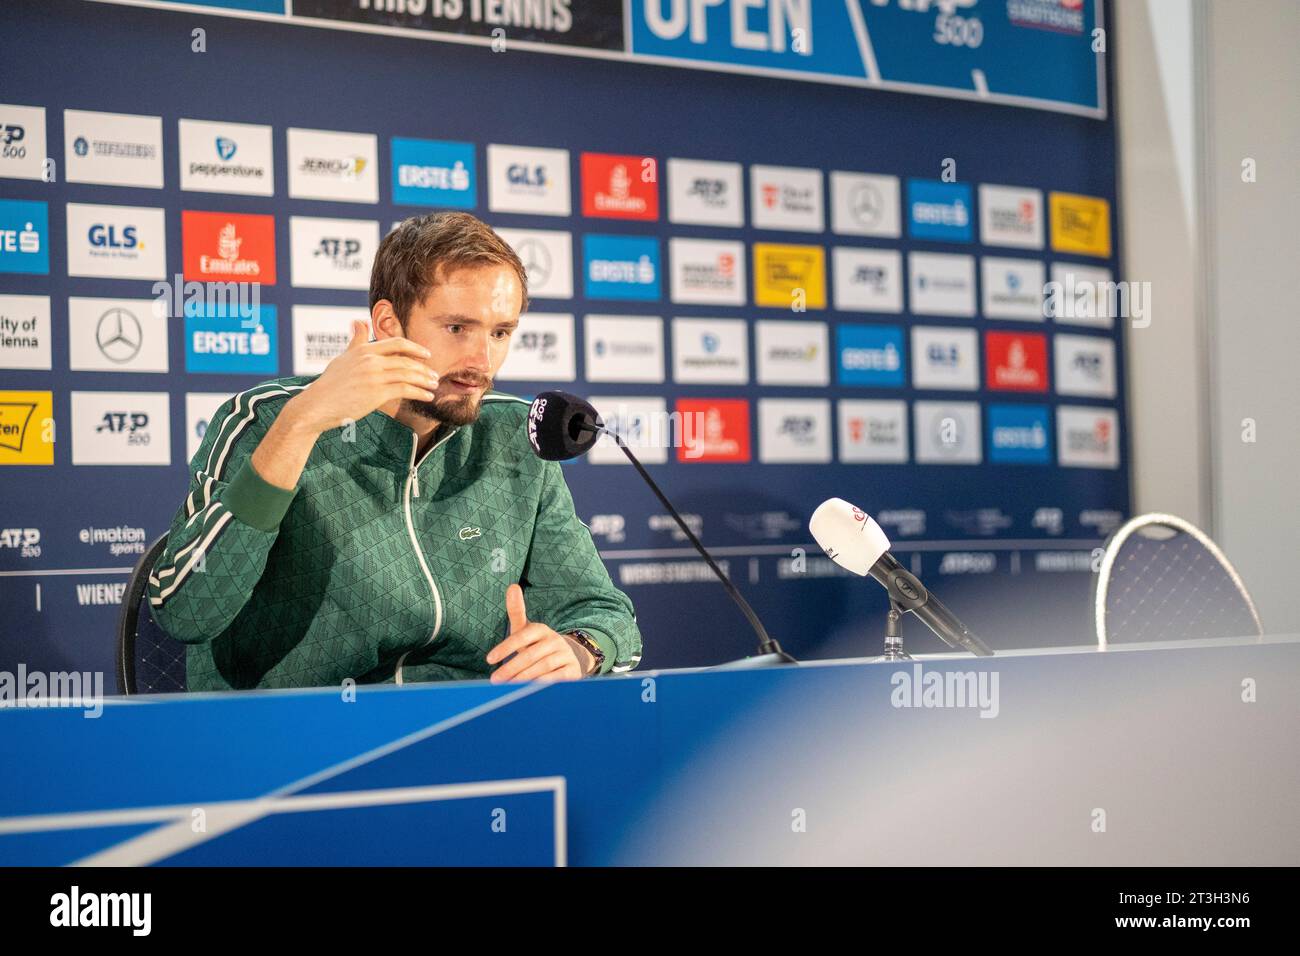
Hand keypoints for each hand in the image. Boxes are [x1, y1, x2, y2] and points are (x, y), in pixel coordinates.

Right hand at [285, 320, 438, 434]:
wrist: (316, 405)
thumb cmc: (329, 384)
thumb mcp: (342, 358)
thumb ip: (355, 340)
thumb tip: (358, 321)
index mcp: (364, 350)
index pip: (396, 343)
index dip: (415, 348)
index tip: (427, 354)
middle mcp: (370, 360)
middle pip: (406, 360)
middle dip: (424, 368)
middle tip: (435, 375)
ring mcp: (374, 376)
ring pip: (408, 374)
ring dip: (425, 380)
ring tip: (434, 385)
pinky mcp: (376, 392)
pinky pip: (405, 389)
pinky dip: (420, 392)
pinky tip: (427, 396)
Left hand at [487, 584, 590, 682]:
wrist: (568, 657)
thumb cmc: (538, 644)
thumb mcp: (526, 628)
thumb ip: (517, 611)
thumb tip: (512, 586)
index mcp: (541, 629)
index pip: (522, 636)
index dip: (505, 647)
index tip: (489, 659)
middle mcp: (554, 640)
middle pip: (531, 655)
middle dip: (511, 668)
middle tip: (495, 680)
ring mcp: (565, 655)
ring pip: (543, 667)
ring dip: (523, 678)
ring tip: (508, 687)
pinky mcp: (572, 670)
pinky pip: (556, 678)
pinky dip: (542, 684)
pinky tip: (528, 691)